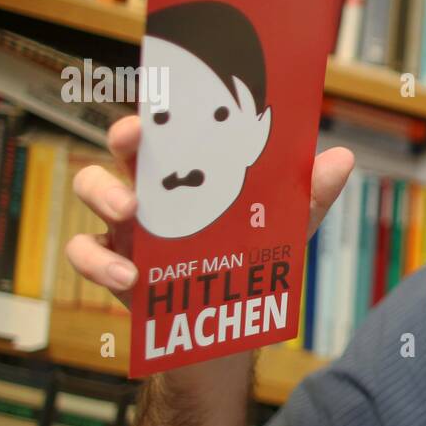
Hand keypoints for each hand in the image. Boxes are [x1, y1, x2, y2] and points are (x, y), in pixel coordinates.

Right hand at [66, 115, 354, 307]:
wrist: (227, 329)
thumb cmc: (250, 263)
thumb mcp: (286, 229)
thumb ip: (310, 196)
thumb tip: (341, 157)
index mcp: (192, 168)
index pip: (174, 125)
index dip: (166, 105)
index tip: (169, 95)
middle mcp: (153, 186)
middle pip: (126, 146)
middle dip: (126, 134)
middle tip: (135, 137)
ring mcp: (126, 223)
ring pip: (92, 187)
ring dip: (105, 193)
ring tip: (129, 212)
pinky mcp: (112, 262)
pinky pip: (84, 252)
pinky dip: (99, 262)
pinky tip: (130, 276)